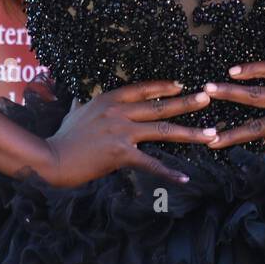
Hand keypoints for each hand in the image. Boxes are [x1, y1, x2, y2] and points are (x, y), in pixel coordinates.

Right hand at [39, 79, 214, 187]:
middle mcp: (119, 112)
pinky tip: (185, 178)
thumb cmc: (61, 136)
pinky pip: (151, 163)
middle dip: (187, 102)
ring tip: (212, 133)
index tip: (181, 85)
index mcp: (109, 99)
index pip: (143, 89)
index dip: (164, 87)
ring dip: (190, 132)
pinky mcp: (121, 154)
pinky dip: (169, 172)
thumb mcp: (73, 112)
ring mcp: (122, 132)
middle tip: (208, 97)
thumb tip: (76, 99)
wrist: (52, 157)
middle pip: (160, 106)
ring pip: (163, 130)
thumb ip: (80, 104)